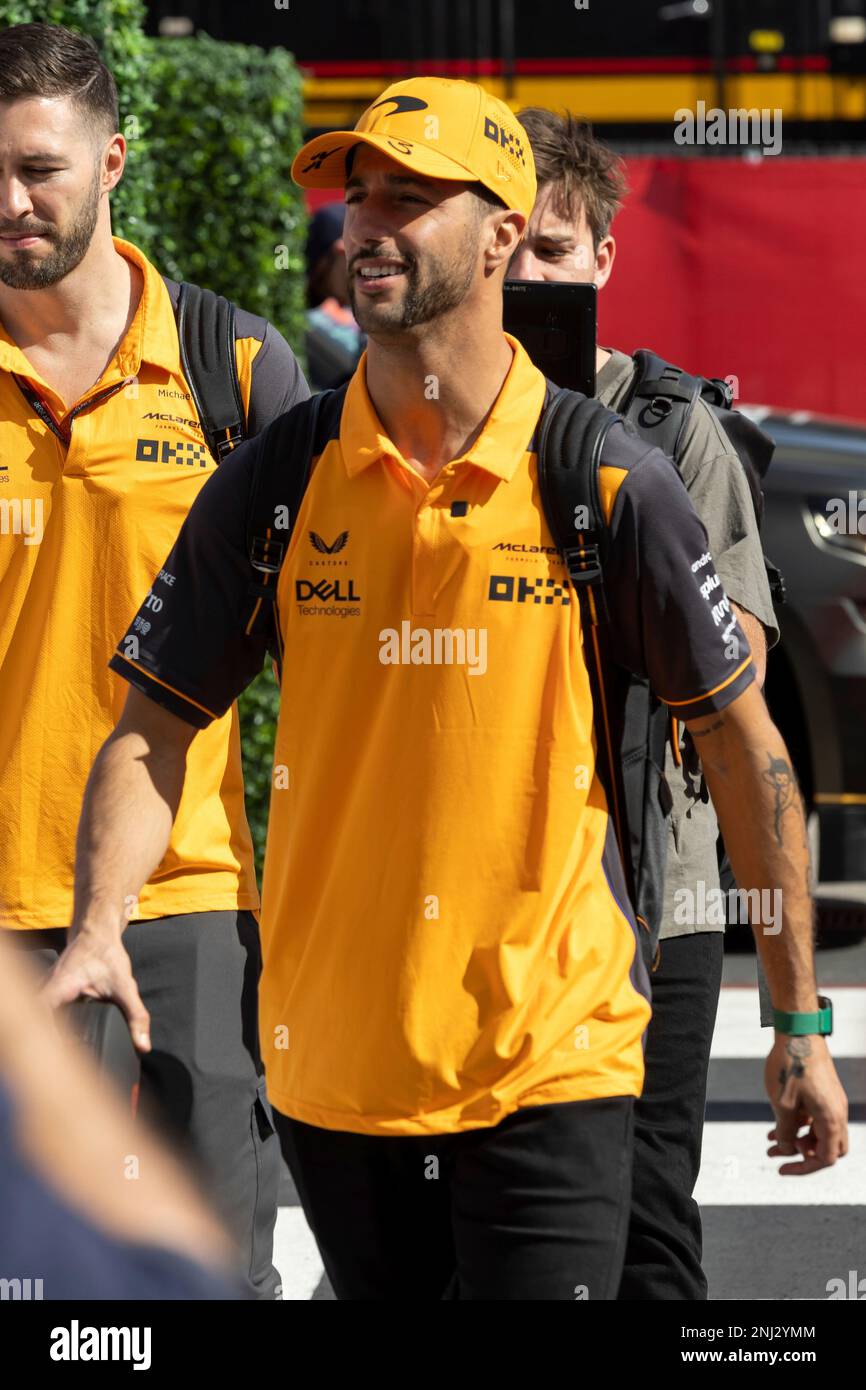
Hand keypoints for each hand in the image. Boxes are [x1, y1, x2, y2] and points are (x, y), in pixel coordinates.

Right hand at [42, 929, 150, 1053]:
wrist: (97, 934)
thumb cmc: (108, 956)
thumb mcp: (126, 987)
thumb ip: (136, 1017)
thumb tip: (143, 1047)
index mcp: (58, 988)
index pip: (39, 1017)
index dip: (44, 1041)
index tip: (57, 1060)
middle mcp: (44, 989)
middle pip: (31, 1023)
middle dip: (44, 1046)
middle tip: (60, 1069)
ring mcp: (42, 991)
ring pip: (32, 1018)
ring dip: (44, 1038)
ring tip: (58, 1062)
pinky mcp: (45, 994)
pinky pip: (38, 1015)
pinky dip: (46, 1029)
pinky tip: (58, 1045)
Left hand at [764, 1034, 847, 1173]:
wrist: (798, 1031)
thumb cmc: (790, 1066)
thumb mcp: (782, 1104)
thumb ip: (785, 1132)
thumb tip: (785, 1148)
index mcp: (831, 1119)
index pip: (825, 1158)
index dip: (804, 1167)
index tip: (782, 1169)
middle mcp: (837, 1112)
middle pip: (827, 1148)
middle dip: (803, 1155)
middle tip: (778, 1156)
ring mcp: (831, 1102)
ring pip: (818, 1132)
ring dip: (796, 1139)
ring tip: (769, 1142)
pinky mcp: (824, 1092)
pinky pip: (814, 1118)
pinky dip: (797, 1124)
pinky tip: (775, 1126)